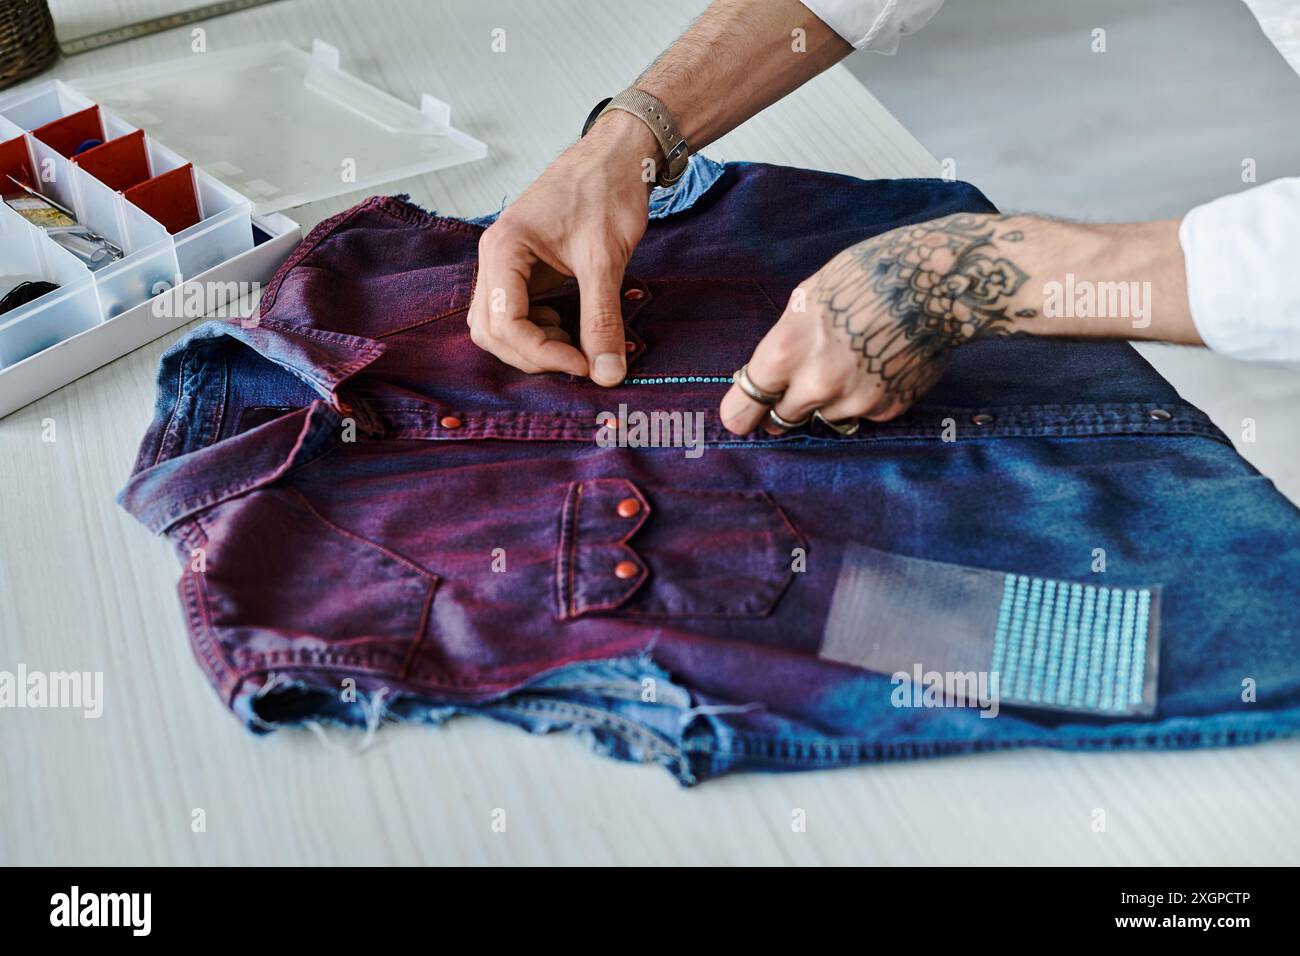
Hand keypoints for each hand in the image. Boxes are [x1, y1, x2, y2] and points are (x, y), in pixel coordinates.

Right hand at [468, 112, 658, 385]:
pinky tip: (568, 324)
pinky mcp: (521, 269)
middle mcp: (494, 258)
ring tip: (575, 341)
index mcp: (504, 250)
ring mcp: (504, 264)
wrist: (617, 157)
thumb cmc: (606, 191)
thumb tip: (607, 374)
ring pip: (497, 326)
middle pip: (491, 332)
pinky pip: (513, 314)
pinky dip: (537, 331)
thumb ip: (602, 319)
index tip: (585, 364)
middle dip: (533, 355)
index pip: (504, 324)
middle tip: (580, 360)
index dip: (543, 354)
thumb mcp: (606, 259)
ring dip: (532, 346)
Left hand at [720, 214, 1038, 433]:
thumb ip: (784, 342)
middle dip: (784, 407)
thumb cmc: (866, 276)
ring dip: (826, 402)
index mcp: (786, 352)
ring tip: (848, 364)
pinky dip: (864, 398)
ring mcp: (853, 401)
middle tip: (797, 385)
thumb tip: (766, 373)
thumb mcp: (806, 298)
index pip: (743, 407)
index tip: (742, 415)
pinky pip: (861, 414)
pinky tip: (878, 364)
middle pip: (781, 420)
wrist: (937, 282)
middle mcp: (816, 384)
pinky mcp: (887, 409)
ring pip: (824, 418)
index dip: (741, 412)